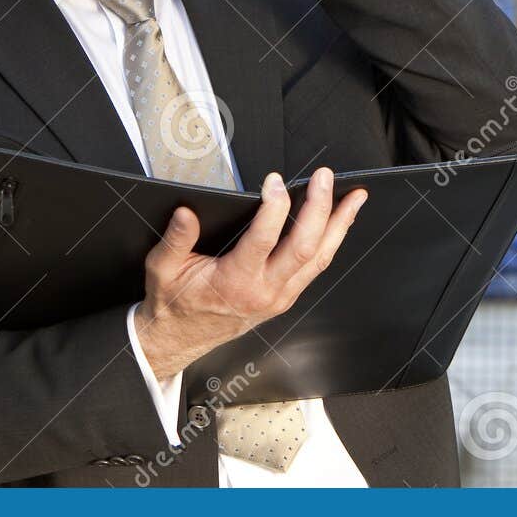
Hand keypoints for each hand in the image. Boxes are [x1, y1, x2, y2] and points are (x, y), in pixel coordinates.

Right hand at [133, 167, 367, 379]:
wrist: (181, 338)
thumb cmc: (175, 303)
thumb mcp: (162, 270)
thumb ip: (175, 240)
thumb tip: (185, 213)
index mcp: (234, 283)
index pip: (263, 241)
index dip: (273, 208)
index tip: (274, 181)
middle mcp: (264, 291)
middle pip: (304, 248)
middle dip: (318, 208)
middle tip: (323, 178)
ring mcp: (280, 296)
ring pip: (320, 259)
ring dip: (340, 224)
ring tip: (354, 197)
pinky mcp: (286, 295)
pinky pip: (316, 267)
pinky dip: (332, 240)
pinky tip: (340, 221)